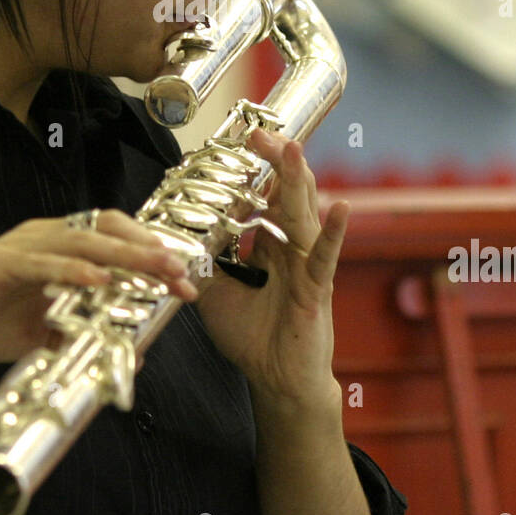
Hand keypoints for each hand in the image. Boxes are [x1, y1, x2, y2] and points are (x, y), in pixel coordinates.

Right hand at [0, 210, 197, 365]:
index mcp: (56, 247)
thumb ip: (80, 336)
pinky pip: (41, 263)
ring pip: (82, 241)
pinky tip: (97, 280)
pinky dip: (72, 270)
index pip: (113, 236)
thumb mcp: (40, 336)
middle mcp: (43, 237)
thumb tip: (129, 353)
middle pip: (107, 232)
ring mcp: (21, 248)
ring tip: (155, 268)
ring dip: (123, 255)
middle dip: (148, 251)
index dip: (149, 251)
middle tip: (181, 273)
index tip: (183, 278)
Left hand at [193, 127, 349, 406]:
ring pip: (302, 215)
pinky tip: (343, 208)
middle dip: (273, 161)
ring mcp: (308, 266)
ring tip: (293, 148)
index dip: (253, 171)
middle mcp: (292, 248)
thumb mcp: (214, 293)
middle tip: (258, 132)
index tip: (238, 140)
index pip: (263, 197)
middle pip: (285, 195)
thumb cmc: (253, 338)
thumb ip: (201, 263)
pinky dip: (336, 233)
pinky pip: (325, 257)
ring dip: (298, 181)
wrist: (277, 382)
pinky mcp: (317, 289)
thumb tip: (172, 238)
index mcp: (270, 245)